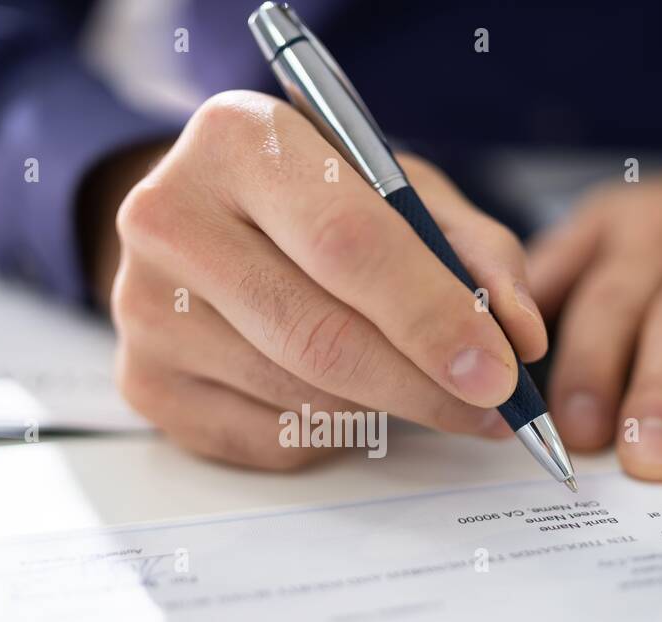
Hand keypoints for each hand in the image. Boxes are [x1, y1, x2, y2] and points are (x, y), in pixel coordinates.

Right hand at [89, 91, 546, 468]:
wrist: (206, 218)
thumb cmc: (313, 200)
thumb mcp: (400, 190)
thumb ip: (473, 252)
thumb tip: (519, 341)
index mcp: (237, 140)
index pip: (346, 244)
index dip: (432, 316)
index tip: (499, 372)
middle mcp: (168, 218)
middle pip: (319, 336)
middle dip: (423, 385)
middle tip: (489, 410)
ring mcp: (142, 309)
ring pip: (300, 398)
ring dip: (383, 410)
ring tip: (414, 383)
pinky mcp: (144, 383)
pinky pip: (270, 441)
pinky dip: (331, 434)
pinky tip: (341, 394)